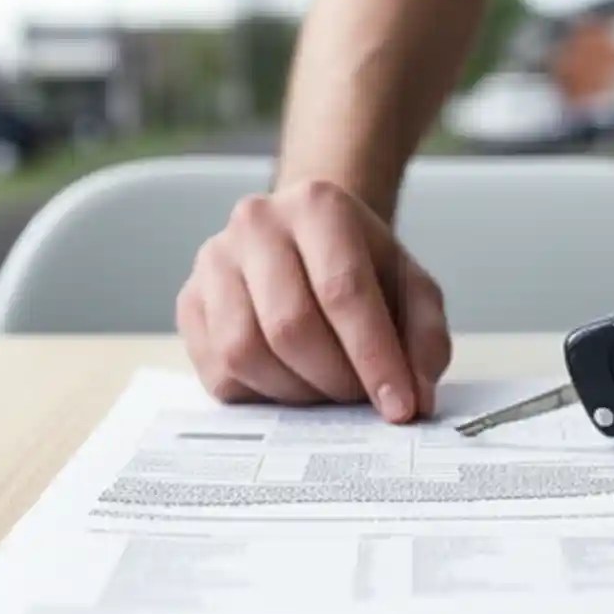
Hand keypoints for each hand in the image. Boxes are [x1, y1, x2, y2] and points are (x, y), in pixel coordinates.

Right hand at [176, 180, 451, 422]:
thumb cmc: (361, 267)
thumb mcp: (411, 288)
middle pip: (290, 326)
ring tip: (324, 388)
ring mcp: (213, 260)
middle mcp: (256, 222)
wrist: (306, 241)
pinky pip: (217, 370)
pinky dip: (259, 393)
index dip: (375, 359)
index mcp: (317, 205)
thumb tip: (416, 396)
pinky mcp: (188, 301)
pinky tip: (288, 380)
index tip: (400, 408)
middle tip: (359, 398)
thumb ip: (425, 335)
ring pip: (245, 352)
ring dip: (294, 392)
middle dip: (334, 379)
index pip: (344, 291)